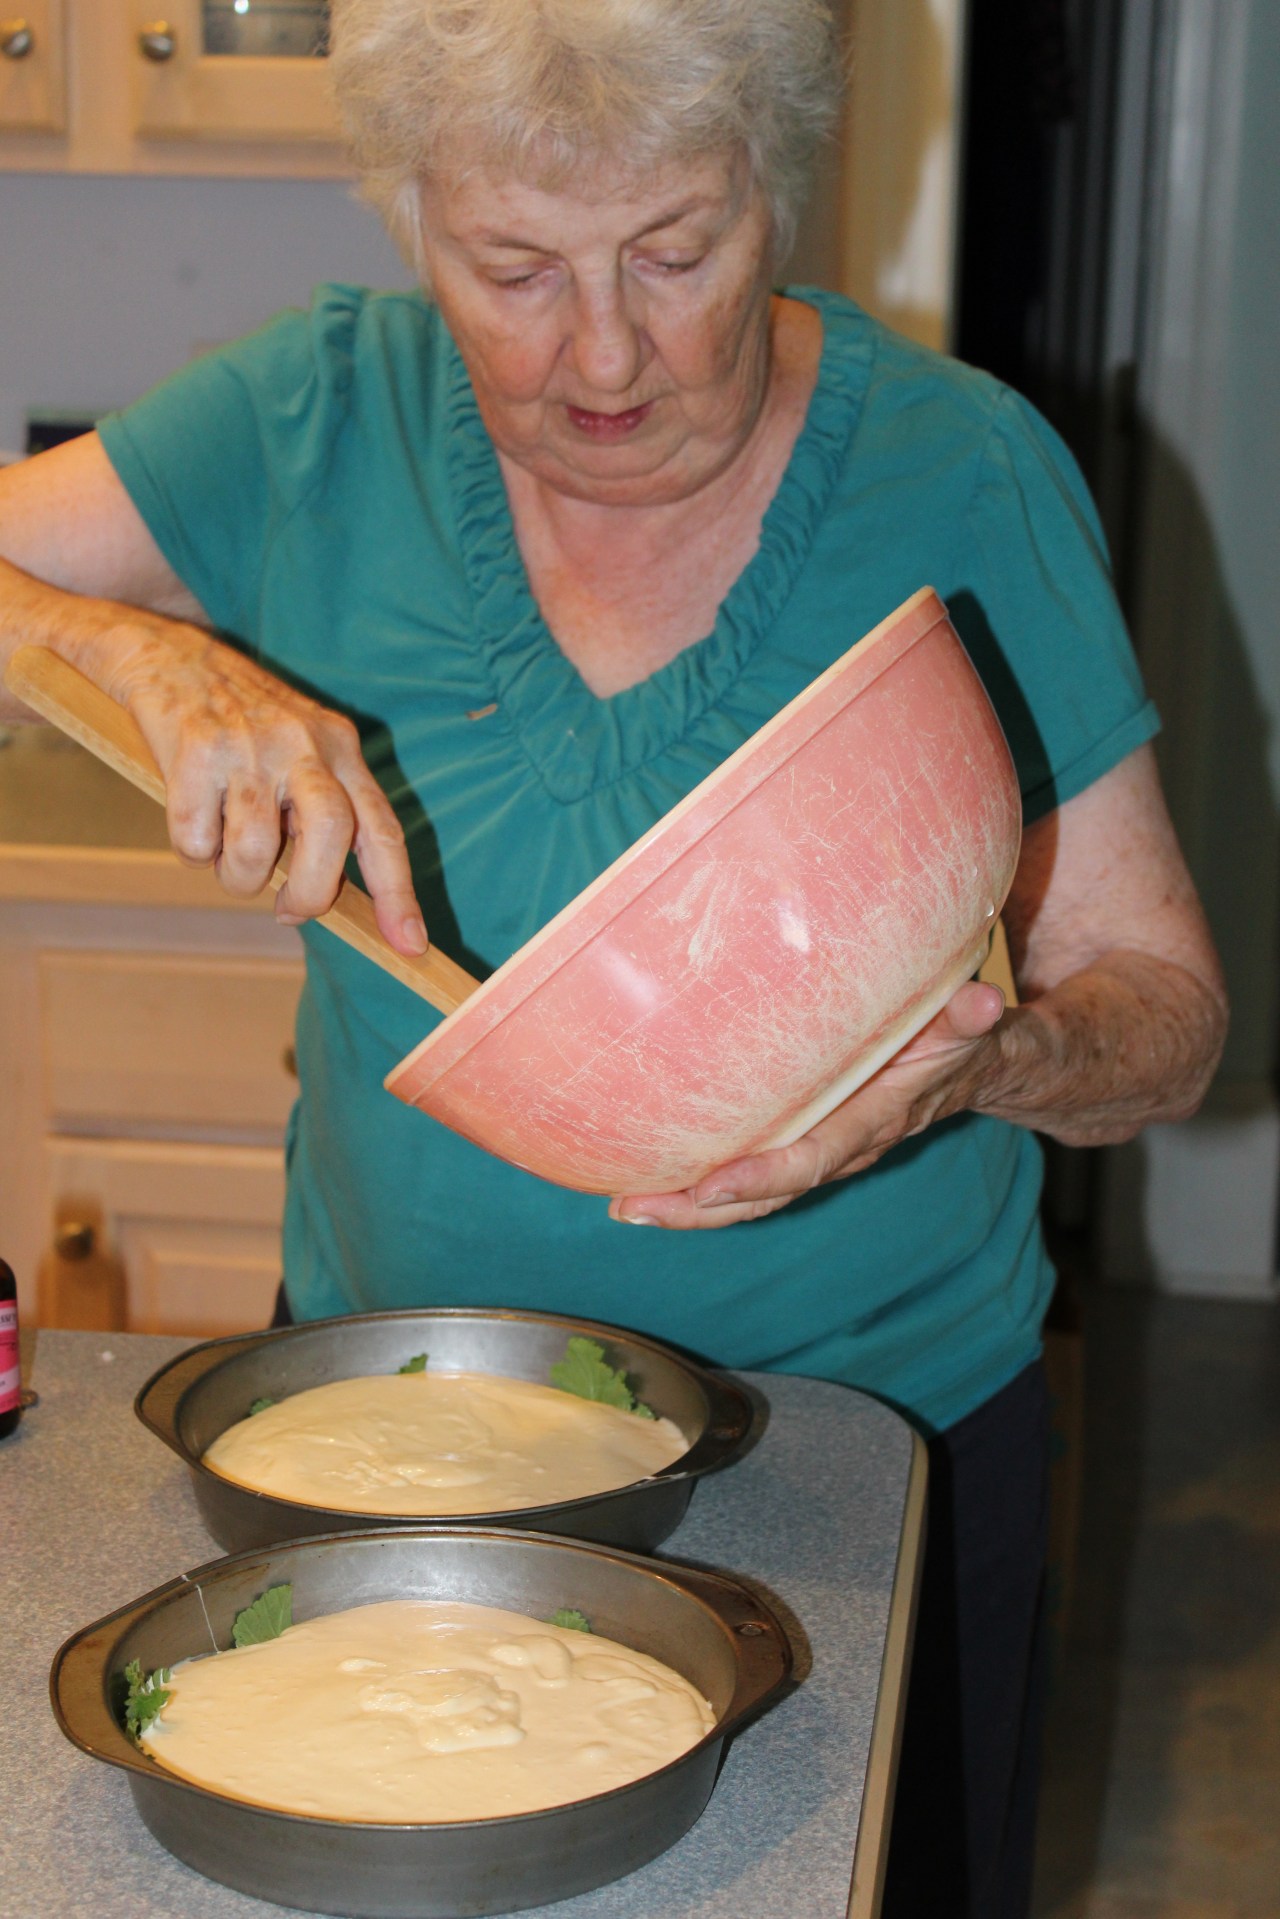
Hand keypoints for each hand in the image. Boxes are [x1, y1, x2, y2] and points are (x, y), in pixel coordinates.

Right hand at [98, 617, 426, 954]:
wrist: (168, 654)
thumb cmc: (243, 722)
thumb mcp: (302, 749)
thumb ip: (323, 814)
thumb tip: (322, 904)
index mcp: (340, 747)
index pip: (382, 828)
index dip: (399, 891)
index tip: (411, 945)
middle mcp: (303, 742)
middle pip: (330, 836)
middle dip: (311, 894)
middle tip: (287, 912)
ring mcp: (248, 745)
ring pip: (254, 851)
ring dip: (237, 876)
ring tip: (227, 855)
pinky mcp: (193, 749)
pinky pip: (195, 839)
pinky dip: (191, 850)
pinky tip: (194, 819)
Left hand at [608, 981, 1007, 1228]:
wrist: (980, 1066)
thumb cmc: (966, 1037)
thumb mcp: (971, 1025)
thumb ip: (970, 1018)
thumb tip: (986, 1003)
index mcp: (875, 1119)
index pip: (813, 1156)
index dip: (764, 1175)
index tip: (710, 1185)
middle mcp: (844, 1144)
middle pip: (768, 1193)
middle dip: (702, 1209)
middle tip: (636, 1210)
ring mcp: (822, 1147)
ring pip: (754, 1195)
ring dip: (690, 1207)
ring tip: (628, 1208)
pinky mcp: (806, 1138)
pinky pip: (754, 1174)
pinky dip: (704, 1187)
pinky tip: (653, 1183)